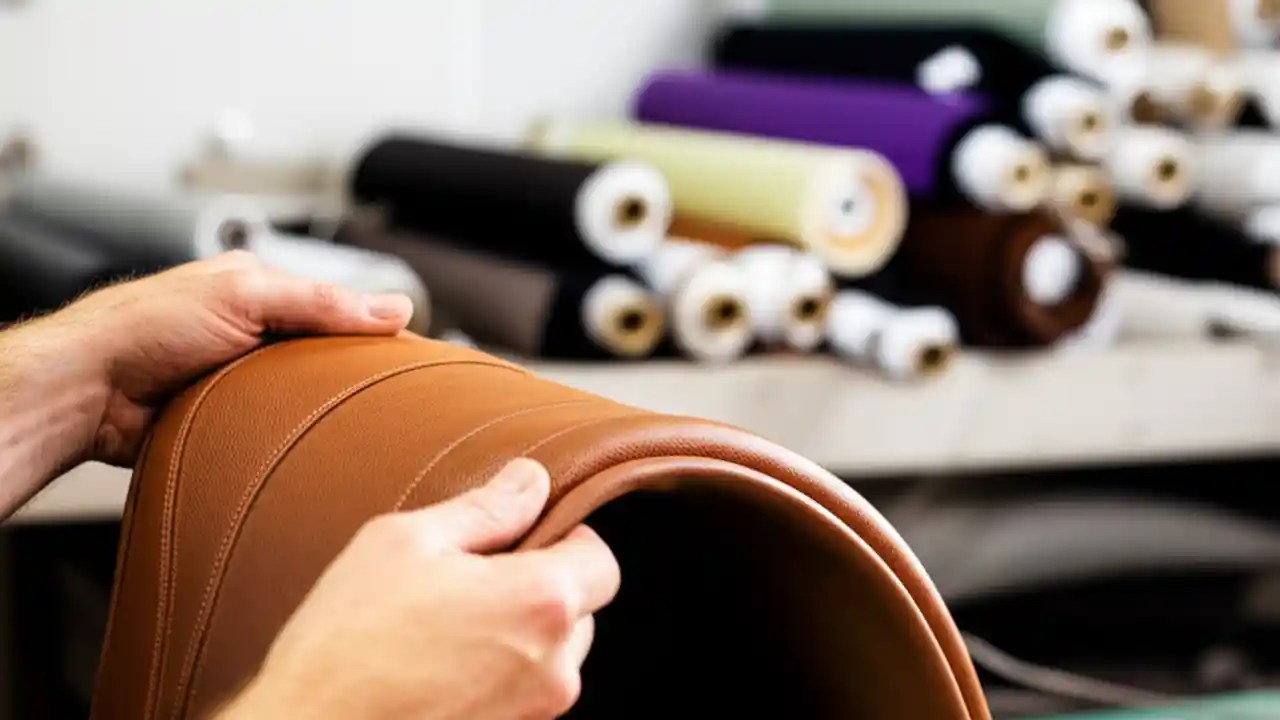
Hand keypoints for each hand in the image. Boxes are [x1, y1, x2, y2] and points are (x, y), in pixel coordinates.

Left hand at [59, 250, 413, 464]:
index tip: (412, 356)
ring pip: (303, 396)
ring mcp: (241, 379)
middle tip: (392, 400)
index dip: (372, 331)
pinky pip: (275, 429)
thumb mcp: (245, 295)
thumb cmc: (145, 326)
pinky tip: (310, 445)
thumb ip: (321, 302)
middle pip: (324, 356)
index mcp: (260, 290)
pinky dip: (291, 436)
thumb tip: (396, 307)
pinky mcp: (227, 420)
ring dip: (319, 410)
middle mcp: (253, 333)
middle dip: (350, 376)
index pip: (335, 309)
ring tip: (356, 426)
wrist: (87, 390)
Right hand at [220, 459, 620, 719]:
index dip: (566, 541)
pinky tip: (440, 669)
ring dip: (519, 639)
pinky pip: (523, 697)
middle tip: (470, 584)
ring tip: (447, 631)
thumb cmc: (346, 642)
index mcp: (539, 603)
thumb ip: (484, 509)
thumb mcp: (404, 544)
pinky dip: (498, 679)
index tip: (523, 539)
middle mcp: (552, 668)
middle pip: (581, 612)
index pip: (602, 561)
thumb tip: (532, 480)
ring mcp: (532, 716)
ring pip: (553, 659)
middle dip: (540, 590)